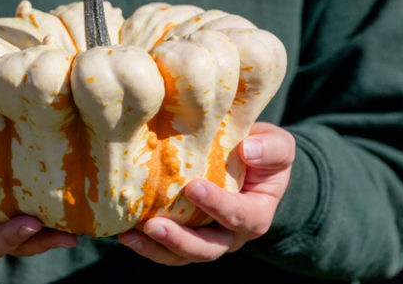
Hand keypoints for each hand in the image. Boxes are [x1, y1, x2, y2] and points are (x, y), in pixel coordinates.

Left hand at [117, 122, 294, 264]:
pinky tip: (124, 232)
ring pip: (182, 256)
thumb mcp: (278, 146)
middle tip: (154, 225)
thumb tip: (248, 149)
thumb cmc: (263, 151)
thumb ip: (270, 149)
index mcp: (256, 213)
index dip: (218, 205)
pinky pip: (165, 248)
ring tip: (130, 236)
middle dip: (180, 240)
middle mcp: (231, 234)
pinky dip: (145, 244)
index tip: (193, 187)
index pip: (239, 216)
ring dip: (155, 248)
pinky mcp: (185, 233)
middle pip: (207, 248)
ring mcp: (206, 238)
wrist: (249, 161)